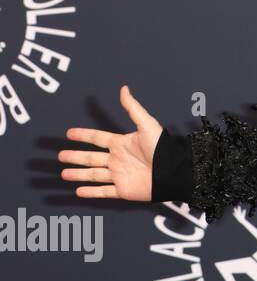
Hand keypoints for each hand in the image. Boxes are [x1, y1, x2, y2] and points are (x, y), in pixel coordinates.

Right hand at [59, 85, 162, 200]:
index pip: (97, 138)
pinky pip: (103, 192)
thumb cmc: (162, 148)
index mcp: (121, 143)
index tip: (69, 133)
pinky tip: (79, 191)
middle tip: (60, 156)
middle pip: (91, 158)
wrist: (172, 171)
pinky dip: (91, 192)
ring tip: (64, 174)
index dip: (83, 135)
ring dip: (78, 174)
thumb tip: (124, 88)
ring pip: (93, 175)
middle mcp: (118, 159)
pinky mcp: (122, 190)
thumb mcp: (147, 125)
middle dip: (75, 156)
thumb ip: (133, 108)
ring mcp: (119, 175)